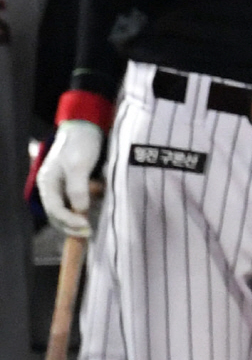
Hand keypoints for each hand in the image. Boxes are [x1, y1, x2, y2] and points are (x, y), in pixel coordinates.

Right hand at [37, 119, 102, 236]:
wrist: (86, 127)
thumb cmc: (80, 144)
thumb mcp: (79, 165)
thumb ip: (77, 189)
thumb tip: (80, 211)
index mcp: (47, 182)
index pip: (55, 210)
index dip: (69, 221)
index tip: (86, 227)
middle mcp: (51, 187)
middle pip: (57, 215)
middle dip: (72, 225)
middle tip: (89, 232)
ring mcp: (61, 186)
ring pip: (67, 210)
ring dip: (79, 216)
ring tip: (91, 216)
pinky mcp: (73, 185)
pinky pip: (77, 202)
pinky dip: (85, 206)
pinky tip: (96, 202)